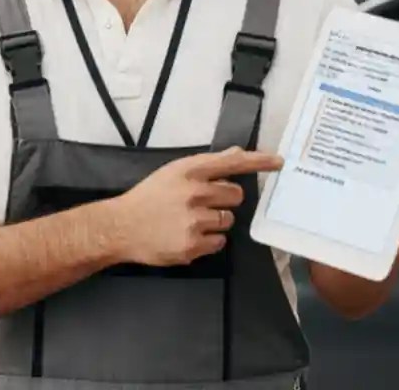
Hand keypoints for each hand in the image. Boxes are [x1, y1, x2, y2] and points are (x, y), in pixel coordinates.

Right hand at [109, 147, 282, 266]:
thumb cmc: (148, 197)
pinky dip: (209, 240)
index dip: (258, 161)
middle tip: (204, 203)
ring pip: (228, 220)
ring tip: (192, 221)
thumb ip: (206, 165)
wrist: (121, 227)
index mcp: (188, 172)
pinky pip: (219, 241)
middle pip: (235, 195)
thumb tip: (236, 153)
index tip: (278, 162)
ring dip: (216, 221)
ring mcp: (194, 221)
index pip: (231, 162)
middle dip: (225, 200)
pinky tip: (189, 235)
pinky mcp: (193, 245)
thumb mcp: (173, 173)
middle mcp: (193, 194)